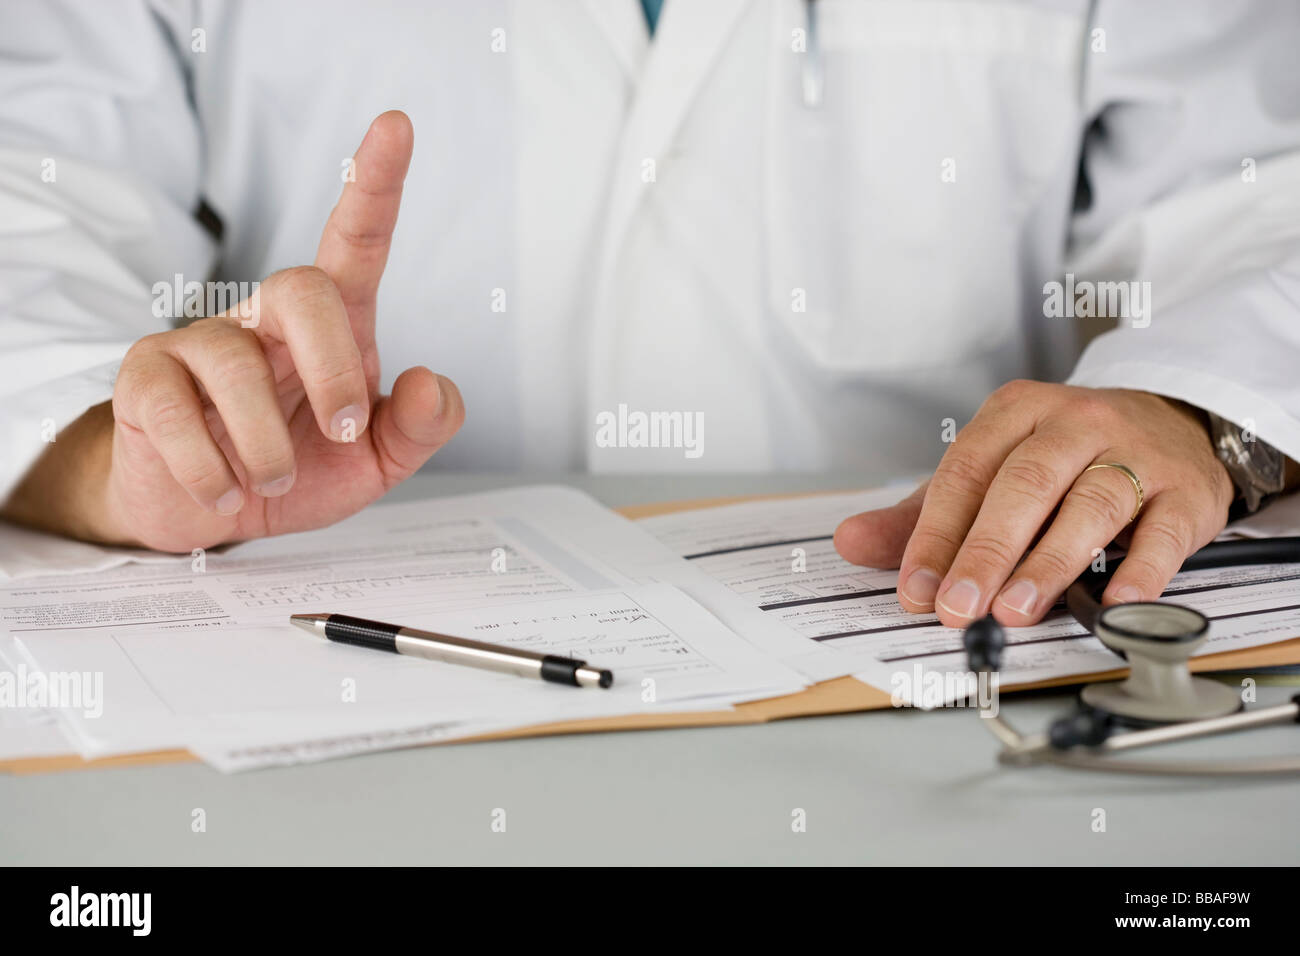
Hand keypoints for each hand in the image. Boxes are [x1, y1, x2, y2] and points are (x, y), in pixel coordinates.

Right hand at [4, 111, 463, 551]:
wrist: (208, 510)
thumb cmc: (299, 467)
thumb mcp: (376, 463)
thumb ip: (420, 428)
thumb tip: (428, 381)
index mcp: (333, 327)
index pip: (356, 241)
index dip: (376, 184)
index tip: (397, 125)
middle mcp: (268, 319)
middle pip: (302, 287)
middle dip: (335, 367)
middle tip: (346, 431)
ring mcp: (201, 340)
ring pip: (234, 361)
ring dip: (268, 441)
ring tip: (273, 481)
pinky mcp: (146, 377)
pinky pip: (171, 409)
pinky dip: (207, 466)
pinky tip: (221, 492)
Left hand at [833, 382, 1234, 626]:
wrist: (1175, 427)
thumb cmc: (1066, 459)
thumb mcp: (990, 472)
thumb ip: (922, 515)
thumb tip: (850, 542)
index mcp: (1016, 412)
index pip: (965, 472)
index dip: (936, 535)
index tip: (916, 590)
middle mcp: (1075, 423)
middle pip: (1023, 485)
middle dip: (985, 552)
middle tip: (959, 607)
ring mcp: (1136, 453)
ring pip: (1090, 503)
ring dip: (1049, 562)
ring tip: (1016, 609)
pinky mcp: (1186, 491)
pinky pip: (1163, 532)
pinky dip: (1139, 572)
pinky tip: (1112, 605)